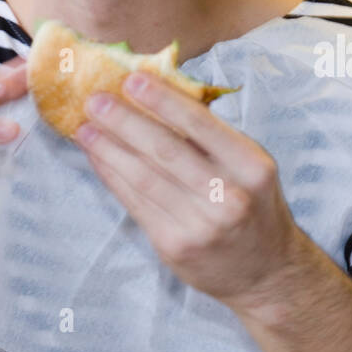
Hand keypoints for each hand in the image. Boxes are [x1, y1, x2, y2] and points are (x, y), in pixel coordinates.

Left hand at [74, 70, 322, 313]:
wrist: (266, 272)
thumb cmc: (255, 208)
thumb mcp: (251, 168)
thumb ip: (214, 140)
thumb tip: (159, 97)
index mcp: (252, 167)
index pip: (202, 125)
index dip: (163, 101)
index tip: (132, 80)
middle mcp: (229, 196)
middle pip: (166, 151)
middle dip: (125, 122)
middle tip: (95, 100)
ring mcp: (200, 225)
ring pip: (144, 178)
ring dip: (109, 149)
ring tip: (85, 128)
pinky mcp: (174, 246)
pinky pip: (135, 204)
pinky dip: (113, 177)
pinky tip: (99, 158)